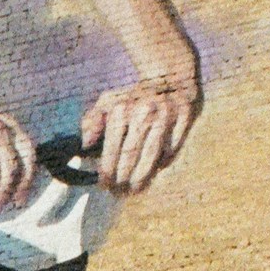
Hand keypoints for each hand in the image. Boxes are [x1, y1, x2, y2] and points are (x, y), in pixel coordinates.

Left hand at [80, 77, 197, 193]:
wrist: (169, 77)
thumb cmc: (133, 97)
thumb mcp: (108, 102)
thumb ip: (93, 121)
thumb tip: (85, 143)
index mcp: (122, 108)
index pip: (112, 148)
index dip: (107, 171)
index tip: (104, 185)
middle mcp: (144, 111)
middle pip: (131, 156)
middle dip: (123, 179)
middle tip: (119, 192)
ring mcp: (166, 114)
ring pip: (152, 156)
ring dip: (142, 178)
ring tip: (135, 190)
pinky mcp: (184, 118)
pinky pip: (172, 149)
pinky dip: (163, 163)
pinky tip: (154, 171)